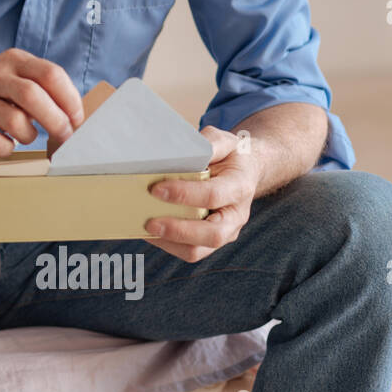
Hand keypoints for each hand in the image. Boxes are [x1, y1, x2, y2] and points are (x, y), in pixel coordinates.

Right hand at [0, 48, 84, 155]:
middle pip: (34, 96)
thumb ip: (41, 88)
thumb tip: (76, 116)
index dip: (70, 100)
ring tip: (25, 136)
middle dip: (56, 122)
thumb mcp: (10, 77)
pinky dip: (7, 150)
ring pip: (16, 123)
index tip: (77, 120)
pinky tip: (3, 143)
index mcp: (12, 60)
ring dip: (30, 136)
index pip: (51, 74)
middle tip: (64, 137)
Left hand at [143, 125, 260, 262]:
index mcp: (240, 187)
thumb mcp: (226, 141)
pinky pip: (189, 250)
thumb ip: (210, 144)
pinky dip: (167, 244)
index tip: (156, 189)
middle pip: (213, 235)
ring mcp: (225, 231)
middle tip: (150, 222)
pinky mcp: (211, 240)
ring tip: (144, 228)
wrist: (246, 171)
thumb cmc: (231, 155)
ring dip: (169, 242)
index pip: (213, 195)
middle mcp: (236, 216)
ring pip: (199, 250)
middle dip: (179, 230)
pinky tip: (148, 231)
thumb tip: (185, 151)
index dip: (185, 194)